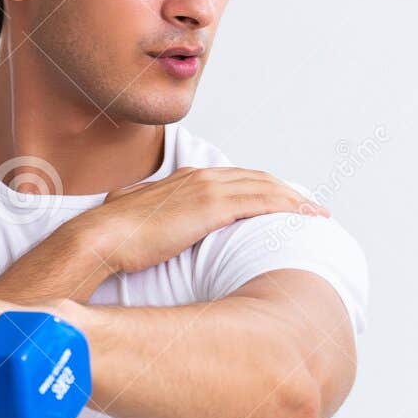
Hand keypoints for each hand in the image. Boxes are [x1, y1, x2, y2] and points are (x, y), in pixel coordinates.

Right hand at [73, 167, 327, 276]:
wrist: (100, 239)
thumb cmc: (114, 240)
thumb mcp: (136, 221)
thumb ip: (152, 216)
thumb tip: (151, 224)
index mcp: (184, 180)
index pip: (235, 180)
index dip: (263, 190)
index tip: (283, 202)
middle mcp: (200, 177)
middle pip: (257, 179)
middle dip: (287, 192)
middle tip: (311, 208)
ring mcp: (207, 188)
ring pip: (265, 188)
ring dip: (295, 199)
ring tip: (317, 214)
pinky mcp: (212, 205)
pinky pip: (262, 201)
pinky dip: (289, 206)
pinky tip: (305, 217)